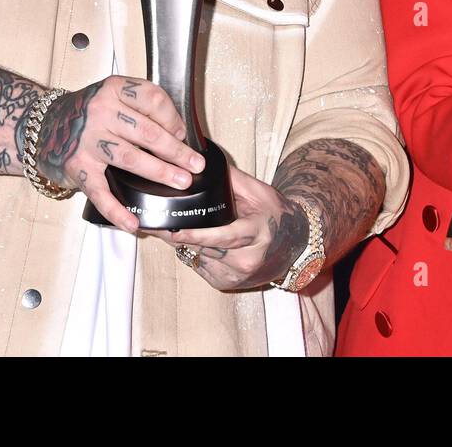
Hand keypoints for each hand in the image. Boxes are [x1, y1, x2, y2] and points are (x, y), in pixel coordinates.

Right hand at [29, 76, 206, 232]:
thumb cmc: (87, 113)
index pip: (153, 99)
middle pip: (147, 132)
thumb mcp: (112, 96)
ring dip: (160, 173)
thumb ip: (140, 108)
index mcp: (114, 89)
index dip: (173, 118)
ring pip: (131, 158)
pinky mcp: (77, 166)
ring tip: (181, 182)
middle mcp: (100, 111)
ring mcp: (87, 140)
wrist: (43, 126)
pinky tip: (133, 223)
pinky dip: (117, 210)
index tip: (183, 134)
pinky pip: (101, 192)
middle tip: (195, 165)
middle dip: (176, 152)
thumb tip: (179, 135)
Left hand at [144, 166, 309, 290]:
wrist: (293, 242)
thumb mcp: (258, 191)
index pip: (223, 237)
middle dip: (180, 235)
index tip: (173, 229)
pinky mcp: (227, 284)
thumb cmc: (274, 213)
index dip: (197, 235)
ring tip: (176, 228)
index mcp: (258, 234)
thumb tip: (200, 166)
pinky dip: (195, 253)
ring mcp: (237, 275)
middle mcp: (248, 259)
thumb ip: (230, 180)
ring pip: (199, 258)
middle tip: (158, 223)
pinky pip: (200, 266)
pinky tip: (197, 242)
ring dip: (185, 244)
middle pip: (205, 248)